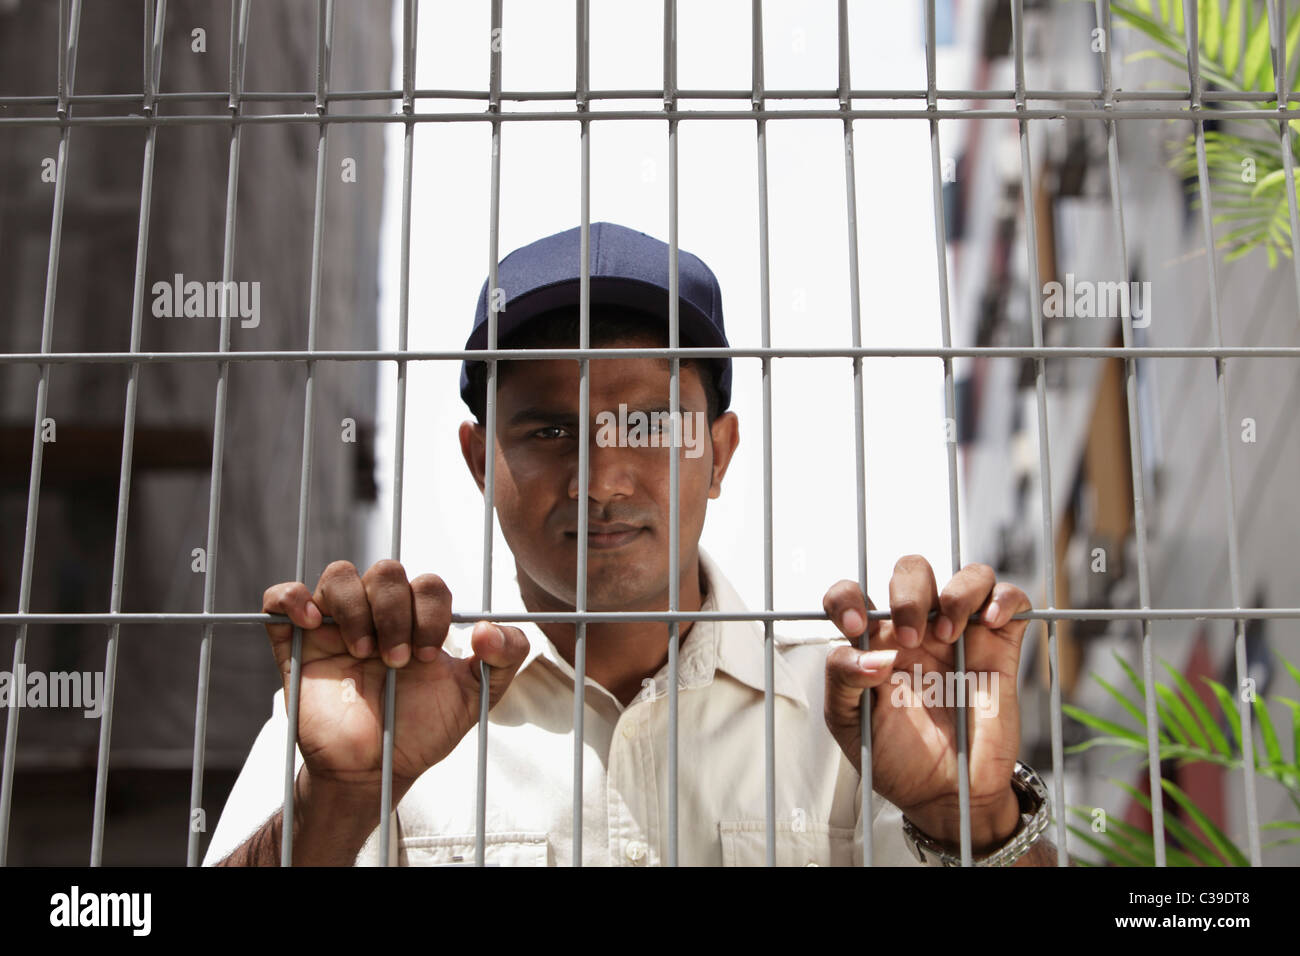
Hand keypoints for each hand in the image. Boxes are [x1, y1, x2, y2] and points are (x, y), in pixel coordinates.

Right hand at [262, 559, 529, 800]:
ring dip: (356, 608)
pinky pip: (280, 597)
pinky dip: (293, 598)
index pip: (428, 583)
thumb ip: (505, 659)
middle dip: (396, 612)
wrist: (374, 772)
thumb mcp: (477, 697)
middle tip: (398, 660)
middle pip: (387, 571)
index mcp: (417, 618)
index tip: (430, 657)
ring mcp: (335, 626)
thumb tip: (491, 627)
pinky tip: (314, 623)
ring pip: (339, 575)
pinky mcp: (295, 646)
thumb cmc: (422, 730)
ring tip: (363, 653)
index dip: (433, 612)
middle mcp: (376, 613)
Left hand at [822, 556, 1031, 852]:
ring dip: (958, 591)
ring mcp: (961, 635)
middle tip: (912, 638)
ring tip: (950, 633)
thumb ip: (844, 681)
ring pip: (967, 575)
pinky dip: (1004, 598)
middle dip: (908, 593)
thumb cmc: (894, 758)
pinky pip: (1010, 599)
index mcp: (873, 641)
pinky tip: (990, 621)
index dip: (846, 596)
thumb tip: (875, 654)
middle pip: (912, 570)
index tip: (854, 626)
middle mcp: (916, 628)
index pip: (852, 594)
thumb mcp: (850, 724)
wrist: (946, 795)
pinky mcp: (1000, 647)